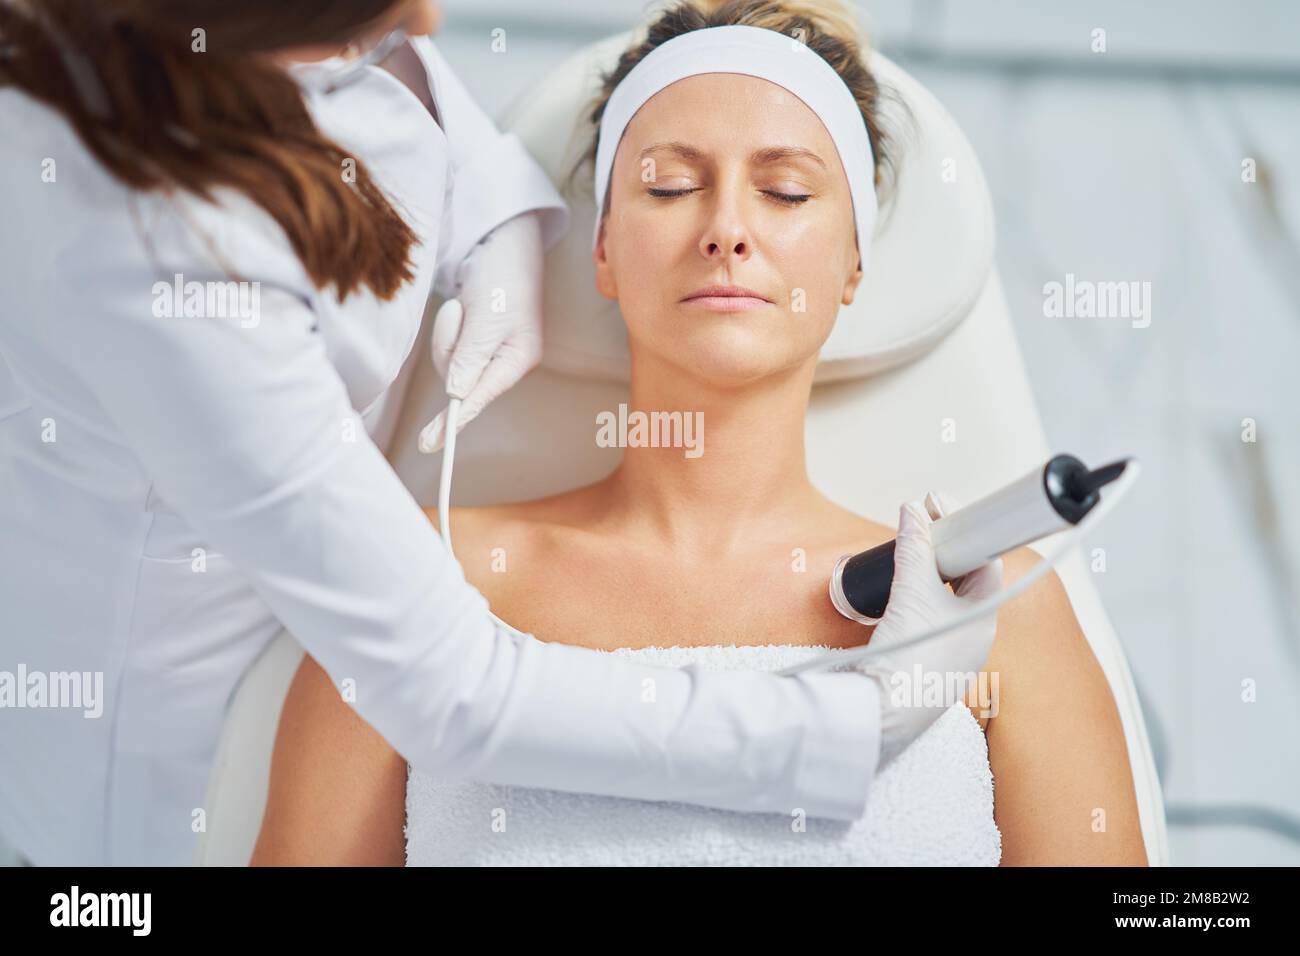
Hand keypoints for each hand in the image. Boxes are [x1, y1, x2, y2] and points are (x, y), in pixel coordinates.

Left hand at [419, 210, 543, 453]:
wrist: (502, 242)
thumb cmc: (504, 276)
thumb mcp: (487, 317)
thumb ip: (471, 357)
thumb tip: (456, 395)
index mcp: (517, 360)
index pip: (479, 397)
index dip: (455, 422)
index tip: (433, 443)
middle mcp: (504, 362)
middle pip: (458, 379)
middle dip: (449, 345)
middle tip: (457, 312)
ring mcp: (488, 352)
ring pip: (448, 363)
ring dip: (447, 333)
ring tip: (462, 306)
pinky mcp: (474, 340)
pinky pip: (449, 347)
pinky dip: (448, 328)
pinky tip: (461, 308)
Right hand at [857, 491, 1002, 766]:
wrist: (880, 711)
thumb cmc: (910, 660)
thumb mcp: (912, 591)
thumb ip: (914, 548)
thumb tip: (913, 513)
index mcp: (984, 619)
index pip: (985, 563)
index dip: (966, 532)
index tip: (943, 509)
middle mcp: (972, 637)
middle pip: (964, 580)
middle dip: (943, 552)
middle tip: (922, 526)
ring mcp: (948, 652)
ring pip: (943, 601)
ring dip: (926, 575)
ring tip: (905, 555)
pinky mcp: (922, 663)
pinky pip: (924, 621)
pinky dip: (911, 600)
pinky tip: (893, 593)